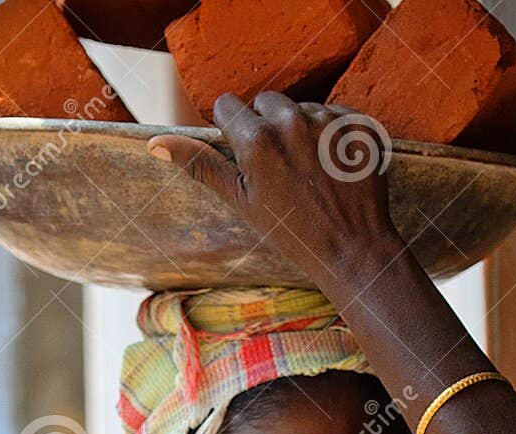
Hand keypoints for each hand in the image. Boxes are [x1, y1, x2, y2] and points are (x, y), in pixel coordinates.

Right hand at [147, 92, 403, 288]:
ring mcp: (329, 122)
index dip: (233, 128)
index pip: (229, 105)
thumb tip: (157, 144)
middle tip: (281, 166)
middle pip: (266, 101)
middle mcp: (292, 122)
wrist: (353, 249)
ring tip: (310, 170)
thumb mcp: (242, 202)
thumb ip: (203, 165)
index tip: (247, 153)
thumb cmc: (294, 232)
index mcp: (257, 140)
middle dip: (267, 125)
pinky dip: (332, 134)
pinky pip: (335, 113)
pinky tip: (333, 165)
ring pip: (302, 106)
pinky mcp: (358, 126)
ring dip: (302, 129)